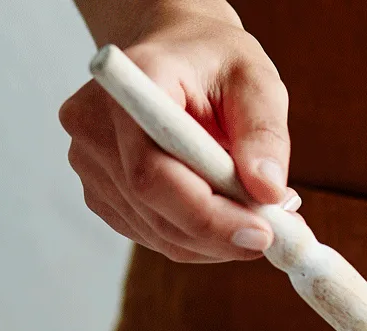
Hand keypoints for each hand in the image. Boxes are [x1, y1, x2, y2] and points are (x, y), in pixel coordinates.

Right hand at [59, 6, 297, 262]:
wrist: (175, 54)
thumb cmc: (215, 62)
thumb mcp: (255, 82)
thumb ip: (264, 134)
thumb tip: (268, 192)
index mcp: (128, 88)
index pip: (154, 174)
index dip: (209, 216)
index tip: (262, 234)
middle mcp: (94, 128)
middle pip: (155, 212)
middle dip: (222, 234)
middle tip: (276, 233)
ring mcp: (90, 165)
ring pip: (158, 233)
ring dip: (215, 240)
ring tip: (256, 214)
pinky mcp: (101, 193)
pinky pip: (153, 235)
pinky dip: (197, 238)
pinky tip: (225, 214)